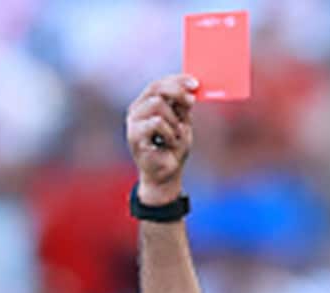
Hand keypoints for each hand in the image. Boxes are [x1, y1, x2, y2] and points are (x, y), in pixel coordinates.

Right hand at [126, 74, 197, 202]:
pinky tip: (170, 143)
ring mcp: (133, 122)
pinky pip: (157, 123)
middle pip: (156, 88)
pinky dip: (170, 133)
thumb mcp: (182, 123)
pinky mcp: (134, 136)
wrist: (166, 174)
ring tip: (176, 135)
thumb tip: (190, 89)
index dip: (177, 80)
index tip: (195, 83)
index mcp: (147, 104)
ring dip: (174, 120)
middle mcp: (137, 110)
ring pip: (157, 105)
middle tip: (191, 102)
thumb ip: (182, 106)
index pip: (159, 84)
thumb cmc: (173, 149)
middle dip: (177, 92)